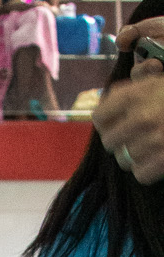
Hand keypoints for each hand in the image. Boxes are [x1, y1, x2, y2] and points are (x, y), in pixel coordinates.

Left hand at [94, 48, 163, 182]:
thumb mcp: (159, 82)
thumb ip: (134, 91)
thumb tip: (105, 108)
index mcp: (140, 93)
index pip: (100, 116)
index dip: (105, 122)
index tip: (112, 124)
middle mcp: (143, 116)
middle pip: (109, 142)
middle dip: (120, 141)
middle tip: (135, 137)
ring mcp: (153, 140)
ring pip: (125, 159)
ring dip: (135, 155)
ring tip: (151, 145)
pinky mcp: (163, 160)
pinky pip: (140, 174)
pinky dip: (148, 170)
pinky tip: (158, 158)